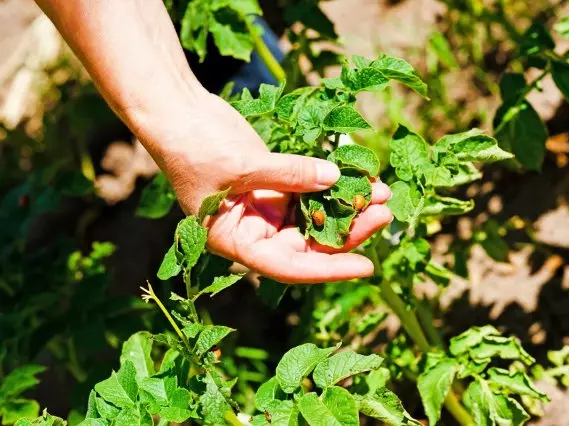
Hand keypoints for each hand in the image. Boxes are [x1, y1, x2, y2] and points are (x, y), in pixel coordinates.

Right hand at [138, 90, 391, 283]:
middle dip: (347, 231)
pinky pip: (313, 189)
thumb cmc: (192, 146)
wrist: (177, 111)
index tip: (366, 266)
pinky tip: (360, 175)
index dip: (327, 269)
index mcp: (235, 242)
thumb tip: (336, 178)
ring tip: (381, 192)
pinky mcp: (277, 182)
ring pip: (315, 216)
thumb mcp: (240, 165)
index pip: (286, 266)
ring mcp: (267, 206)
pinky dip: (334, 183)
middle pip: (308, 243)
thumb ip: (288, 174)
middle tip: (382, 214)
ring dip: (347, 206)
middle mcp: (254, 230)